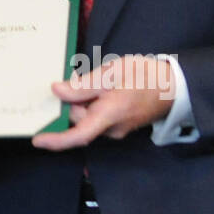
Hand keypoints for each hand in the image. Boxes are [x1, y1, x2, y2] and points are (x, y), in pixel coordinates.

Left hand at [32, 55, 175, 151]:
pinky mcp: (121, 124)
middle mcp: (112, 129)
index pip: (79, 135)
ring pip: (89, 117)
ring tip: (97, 79)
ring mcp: (117, 128)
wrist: (175, 84)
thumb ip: (83, 85)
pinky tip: (101, 86)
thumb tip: (57, 91)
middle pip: (80, 120)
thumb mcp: (111, 73)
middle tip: (78, 77)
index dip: (57, 140)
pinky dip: (92, 103)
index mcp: (109, 116)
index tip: (37, 140)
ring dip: (84, 100)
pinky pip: (99, 116)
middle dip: (72, 101)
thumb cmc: (145, 76)